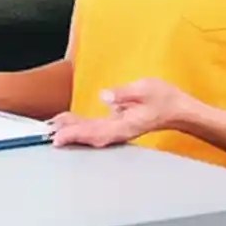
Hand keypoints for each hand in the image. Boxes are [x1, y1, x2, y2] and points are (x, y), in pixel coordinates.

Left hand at [47, 78, 196, 147]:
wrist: (178, 109)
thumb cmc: (165, 99)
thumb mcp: (146, 88)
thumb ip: (124, 93)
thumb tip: (105, 96)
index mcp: (126, 125)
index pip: (96, 132)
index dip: (76, 134)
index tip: (59, 136)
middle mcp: (119, 131)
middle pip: (89, 136)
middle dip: (68, 135)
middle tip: (48, 132)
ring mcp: (118, 129)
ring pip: (90, 133)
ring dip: (71, 130)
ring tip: (53, 125)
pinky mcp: (117, 124)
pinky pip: (94, 128)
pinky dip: (79, 126)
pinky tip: (68, 121)